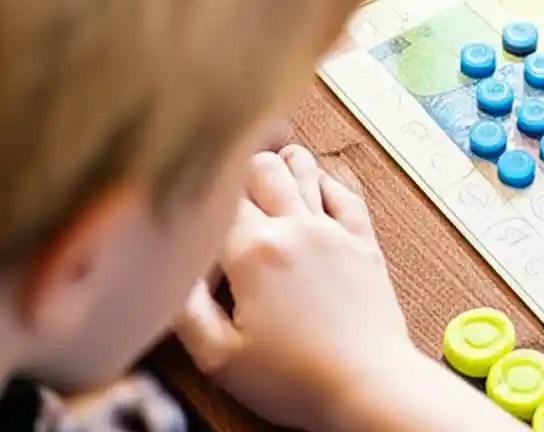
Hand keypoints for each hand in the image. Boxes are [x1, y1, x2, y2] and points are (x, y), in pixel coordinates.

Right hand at [175, 146, 413, 430]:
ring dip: (281, 168)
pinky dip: (325, 183)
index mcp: (254, 251)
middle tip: (224, 200)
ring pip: (303, 168)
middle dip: (237, 174)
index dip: (198, 200)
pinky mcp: (363, 243)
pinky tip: (312, 193)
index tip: (189, 215)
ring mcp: (333, 231)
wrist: (369, 387)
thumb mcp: (218, 356)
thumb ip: (183, 308)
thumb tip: (165, 272)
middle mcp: (296, 228)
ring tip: (264, 187)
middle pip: (259, 166)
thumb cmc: (297, 379)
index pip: (215, 194)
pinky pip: (345, 192)